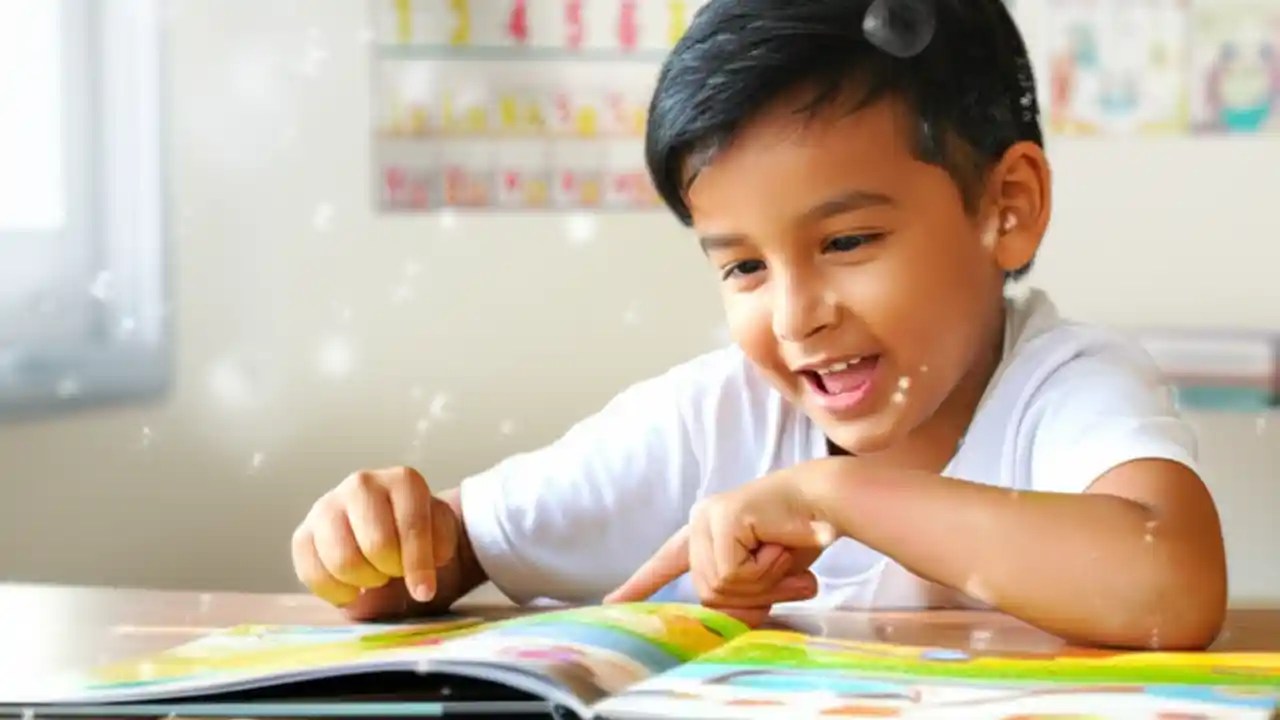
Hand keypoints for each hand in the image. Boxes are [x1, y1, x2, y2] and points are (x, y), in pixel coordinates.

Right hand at [291, 467, 457, 619]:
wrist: (389, 533)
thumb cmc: (418, 537)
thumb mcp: (442, 538)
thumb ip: (437, 553)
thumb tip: (418, 585)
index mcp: (403, 480)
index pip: (412, 525)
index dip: (419, 565)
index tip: (425, 591)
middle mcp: (361, 484)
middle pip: (377, 545)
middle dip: (391, 570)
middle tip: (396, 571)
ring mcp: (327, 506)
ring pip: (343, 561)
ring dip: (365, 581)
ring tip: (375, 575)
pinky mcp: (303, 533)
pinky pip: (313, 574)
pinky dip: (336, 592)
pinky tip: (352, 588)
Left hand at [605, 468, 837, 622]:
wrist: (828, 503)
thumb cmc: (803, 535)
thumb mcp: (768, 578)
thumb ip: (743, 596)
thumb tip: (726, 620)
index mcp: (708, 532)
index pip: (667, 561)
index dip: (641, 584)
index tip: (612, 603)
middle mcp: (700, 521)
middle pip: (708, 593)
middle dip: (752, 594)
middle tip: (782, 570)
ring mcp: (707, 518)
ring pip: (719, 587)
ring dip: (761, 582)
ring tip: (780, 553)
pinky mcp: (721, 518)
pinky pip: (732, 573)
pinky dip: (763, 571)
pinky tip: (776, 546)